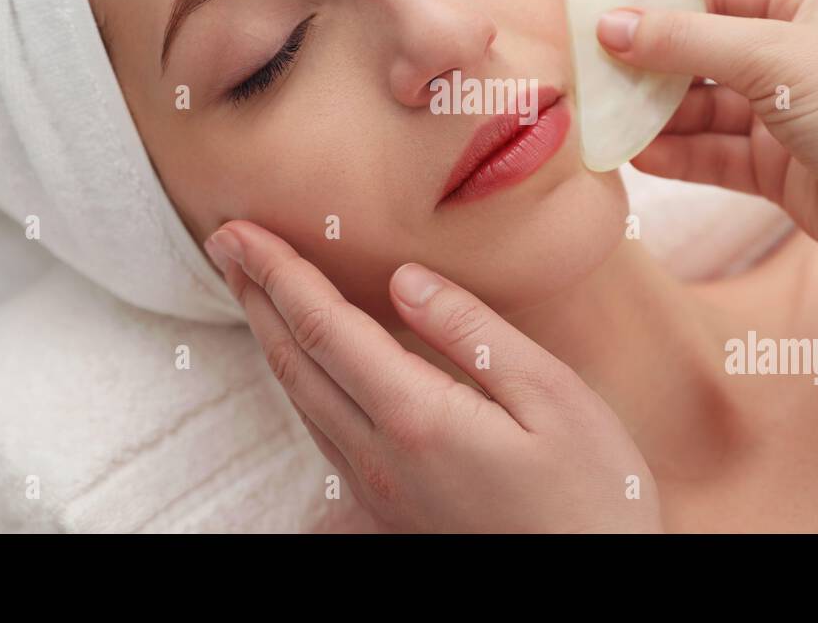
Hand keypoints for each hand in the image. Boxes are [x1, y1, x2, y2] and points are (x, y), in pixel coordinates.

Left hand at [204, 221, 662, 532]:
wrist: (591, 592)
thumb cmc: (592, 498)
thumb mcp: (554, 397)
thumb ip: (472, 332)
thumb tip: (404, 280)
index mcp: (417, 416)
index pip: (324, 326)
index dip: (277, 272)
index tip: (239, 231)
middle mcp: (380, 457)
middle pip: (294, 362)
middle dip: (256, 295)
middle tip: (225, 244)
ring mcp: (379, 491)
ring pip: (301, 402)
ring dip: (269, 337)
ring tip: (254, 290)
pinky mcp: (389, 515)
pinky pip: (323, 435)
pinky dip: (298, 383)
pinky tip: (304, 367)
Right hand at [595, 0, 817, 280]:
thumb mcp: (772, 55)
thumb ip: (686, 42)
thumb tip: (610, 27)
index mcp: (810, 1)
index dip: (658, 9)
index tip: (603, 29)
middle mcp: (799, 52)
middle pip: (704, 53)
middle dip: (651, 70)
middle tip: (596, 84)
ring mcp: (789, 114)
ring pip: (705, 108)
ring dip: (658, 117)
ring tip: (609, 125)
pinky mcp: (780, 168)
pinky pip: (715, 155)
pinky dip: (678, 155)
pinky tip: (639, 157)